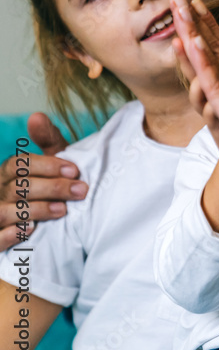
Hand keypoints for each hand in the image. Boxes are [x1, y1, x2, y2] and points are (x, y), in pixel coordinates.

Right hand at [0, 113, 85, 249]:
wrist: (45, 226)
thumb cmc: (47, 188)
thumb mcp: (50, 165)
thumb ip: (48, 142)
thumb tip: (37, 116)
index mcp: (9, 173)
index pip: (19, 164)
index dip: (46, 166)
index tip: (75, 169)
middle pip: (18, 187)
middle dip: (52, 188)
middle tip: (81, 191)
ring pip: (5, 212)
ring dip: (36, 210)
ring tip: (63, 210)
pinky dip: (11, 234)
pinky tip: (31, 230)